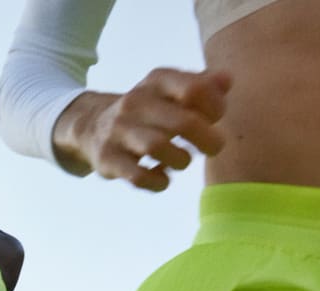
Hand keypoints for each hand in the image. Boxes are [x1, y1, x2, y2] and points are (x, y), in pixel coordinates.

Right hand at [56, 68, 231, 191]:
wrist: (92, 125)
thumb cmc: (146, 112)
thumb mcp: (170, 91)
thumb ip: (201, 85)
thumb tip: (227, 80)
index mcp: (157, 82)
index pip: (194, 89)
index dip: (214, 107)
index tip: (215, 118)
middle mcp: (136, 102)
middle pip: (181, 122)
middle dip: (206, 139)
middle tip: (214, 148)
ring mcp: (119, 131)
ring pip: (156, 147)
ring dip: (180, 160)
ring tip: (183, 161)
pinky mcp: (108, 159)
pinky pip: (137, 176)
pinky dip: (157, 182)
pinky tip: (163, 178)